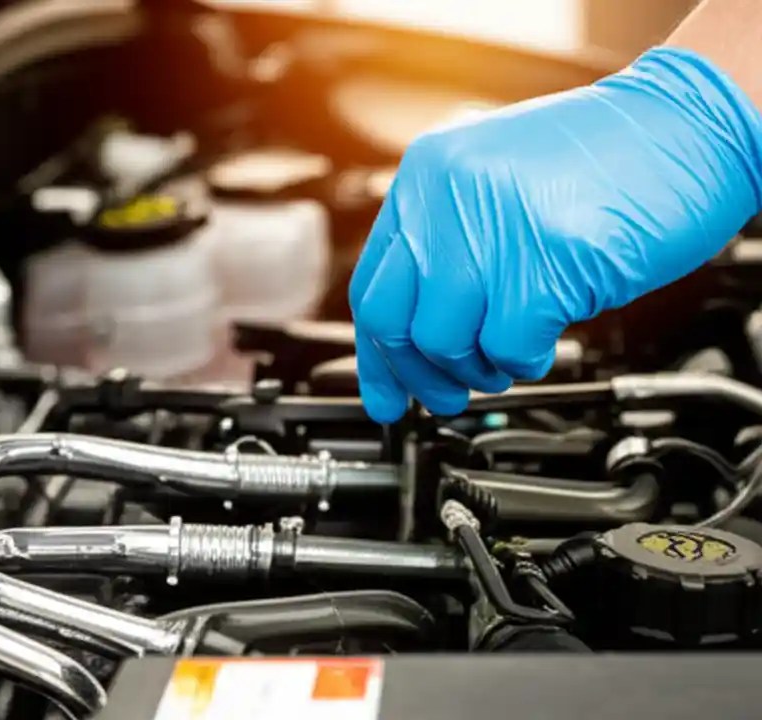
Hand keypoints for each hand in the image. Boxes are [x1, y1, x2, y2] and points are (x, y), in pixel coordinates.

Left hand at [350, 47, 761, 422]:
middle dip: (416, 375)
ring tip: (504, 363)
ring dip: (476, 371)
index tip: (383, 390)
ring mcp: (494, 229)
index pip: (371, 283)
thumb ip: (451, 239)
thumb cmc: (608, 155)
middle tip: (442, 395)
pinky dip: (522, 363)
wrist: (691, 121)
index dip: (375, 353)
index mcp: (428, 175)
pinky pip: (506, 345)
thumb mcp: (498, 182)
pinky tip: (541, 348)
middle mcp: (448, 198)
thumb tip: (417, 324)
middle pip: (392, 320)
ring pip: (443, 341)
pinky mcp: (546, 262)